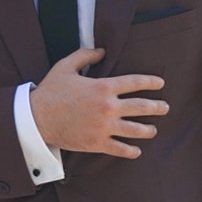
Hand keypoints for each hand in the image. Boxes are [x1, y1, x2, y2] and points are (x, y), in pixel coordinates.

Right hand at [29, 47, 166, 157]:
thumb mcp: (66, 66)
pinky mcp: (97, 143)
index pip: (135, 83)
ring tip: (153, 130)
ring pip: (135, 130)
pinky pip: (120, 148)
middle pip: (142, 107)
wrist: (36, 118)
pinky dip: (130, 151)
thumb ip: (86, 56)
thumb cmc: (51, 91)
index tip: (161, 84)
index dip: (151, 82)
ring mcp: (104, 127)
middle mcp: (108, 107)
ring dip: (148, 130)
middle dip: (157, 107)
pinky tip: (137, 151)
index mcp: (103, 87)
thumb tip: (102, 51)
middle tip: (165, 108)